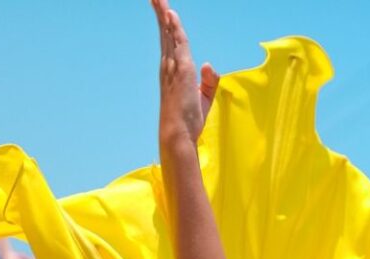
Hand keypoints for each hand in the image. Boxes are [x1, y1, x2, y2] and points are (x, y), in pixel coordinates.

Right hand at [151, 0, 217, 152]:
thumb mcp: (204, 98)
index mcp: (172, 72)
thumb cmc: (189, 121)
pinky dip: (175, 28)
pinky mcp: (182, 70)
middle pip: (164, 33)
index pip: (169, 43)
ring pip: (168, 34)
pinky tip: (172, 14)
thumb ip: (208, 81)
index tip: (164, 10)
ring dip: (164, 14)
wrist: (178, 135)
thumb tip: (208, 65)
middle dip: (160, 13)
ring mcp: (173, 67)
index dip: (167, 26)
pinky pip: (179, 44)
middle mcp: (169, 66)